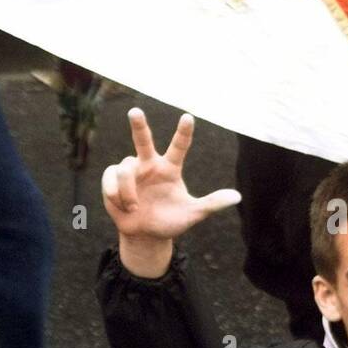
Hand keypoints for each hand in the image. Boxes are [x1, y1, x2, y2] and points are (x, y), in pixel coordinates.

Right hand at [102, 110, 238, 274]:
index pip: (179, 147)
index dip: (183, 132)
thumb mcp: (193, 214)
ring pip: (125, 170)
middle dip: (138, 125)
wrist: (145, 235)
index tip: (189, 117)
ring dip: (128, 193)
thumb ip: (212, 203)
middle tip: (135, 111)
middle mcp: (150, 165)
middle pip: (143, 140)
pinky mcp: (112, 178)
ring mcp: (130, 170)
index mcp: (170, 169)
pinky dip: (116, 195)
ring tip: (134, 208)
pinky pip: (110, 179)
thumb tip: (238, 196)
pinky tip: (122, 207)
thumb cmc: (170, 221)